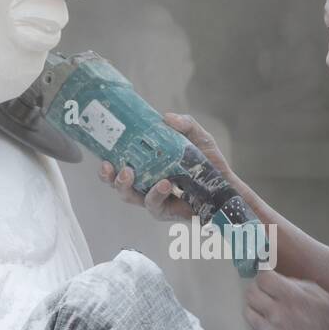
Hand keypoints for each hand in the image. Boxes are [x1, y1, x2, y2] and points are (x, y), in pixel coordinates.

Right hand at [97, 113, 233, 222]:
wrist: (226, 187)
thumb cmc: (208, 164)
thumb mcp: (198, 138)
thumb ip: (185, 125)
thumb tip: (166, 117)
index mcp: (147, 166)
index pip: (119, 165)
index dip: (107, 163)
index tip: (102, 154)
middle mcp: (146, 184)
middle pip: (118, 184)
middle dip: (109, 177)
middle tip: (111, 167)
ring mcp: (154, 199)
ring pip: (130, 198)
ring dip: (125, 186)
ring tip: (130, 173)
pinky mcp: (166, 212)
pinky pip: (154, 206)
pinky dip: (156, 194)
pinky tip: (163, 184)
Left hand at [244, 270, 328, 329]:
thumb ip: (304, 287)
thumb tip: (283, 281)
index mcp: (292, 299)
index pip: (263, 278)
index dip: (264, 275)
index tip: (268, 276)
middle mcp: (276, 314)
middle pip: (251, 293)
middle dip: (258, 289)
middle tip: (267, 293)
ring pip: (248, 313)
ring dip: (256, 308)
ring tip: (269, 312)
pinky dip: (260, 329)